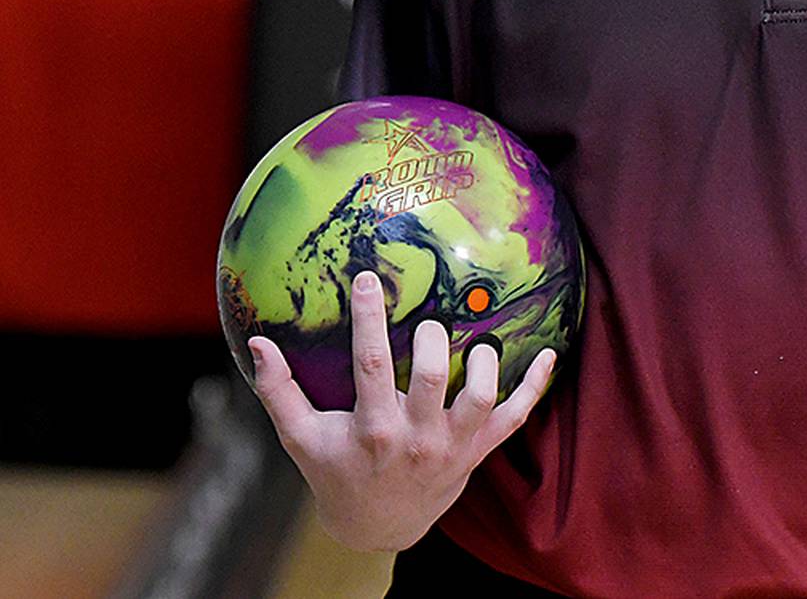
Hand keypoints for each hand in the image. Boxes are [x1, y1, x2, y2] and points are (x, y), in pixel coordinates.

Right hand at [248, 269, 556, 551]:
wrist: (376, 528)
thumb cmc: (337, 472)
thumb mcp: (303, 438)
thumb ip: (279, 391)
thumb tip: (256, 341)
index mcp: (372, 429)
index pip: (370, 364)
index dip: (369, 318)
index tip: (366, 278)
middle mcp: (416, 437)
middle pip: (430, 377)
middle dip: (428, 340)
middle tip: (424, 322)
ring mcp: (452, 446)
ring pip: (479, 397)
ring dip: (480, 363)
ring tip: (470, 344)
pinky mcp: (479, 451)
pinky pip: (515, 416)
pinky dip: (535, 385)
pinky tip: (549, 352)